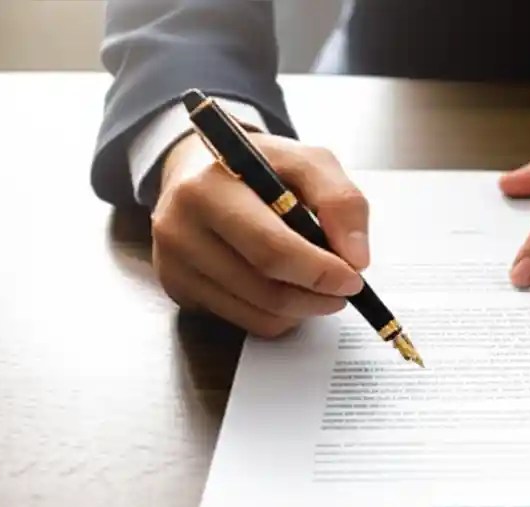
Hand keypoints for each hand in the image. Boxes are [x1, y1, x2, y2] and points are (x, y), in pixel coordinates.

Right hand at [151, 132, 369, 336]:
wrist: (199, 169)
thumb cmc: (259, 166)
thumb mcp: (307, 162)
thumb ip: (341, 200)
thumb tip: (355, 258)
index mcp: (209, 189)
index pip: (270, 248)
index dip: (319, 270)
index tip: (353, 278)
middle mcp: (179, 229)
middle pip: (265, 289)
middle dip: (316, 295)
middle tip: (345, 289)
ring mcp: (173, 264)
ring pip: (258, 314)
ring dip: (301, 309)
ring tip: (316, 284)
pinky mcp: (178, 289)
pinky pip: (243, 322)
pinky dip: (278, 315)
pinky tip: (285, 288)